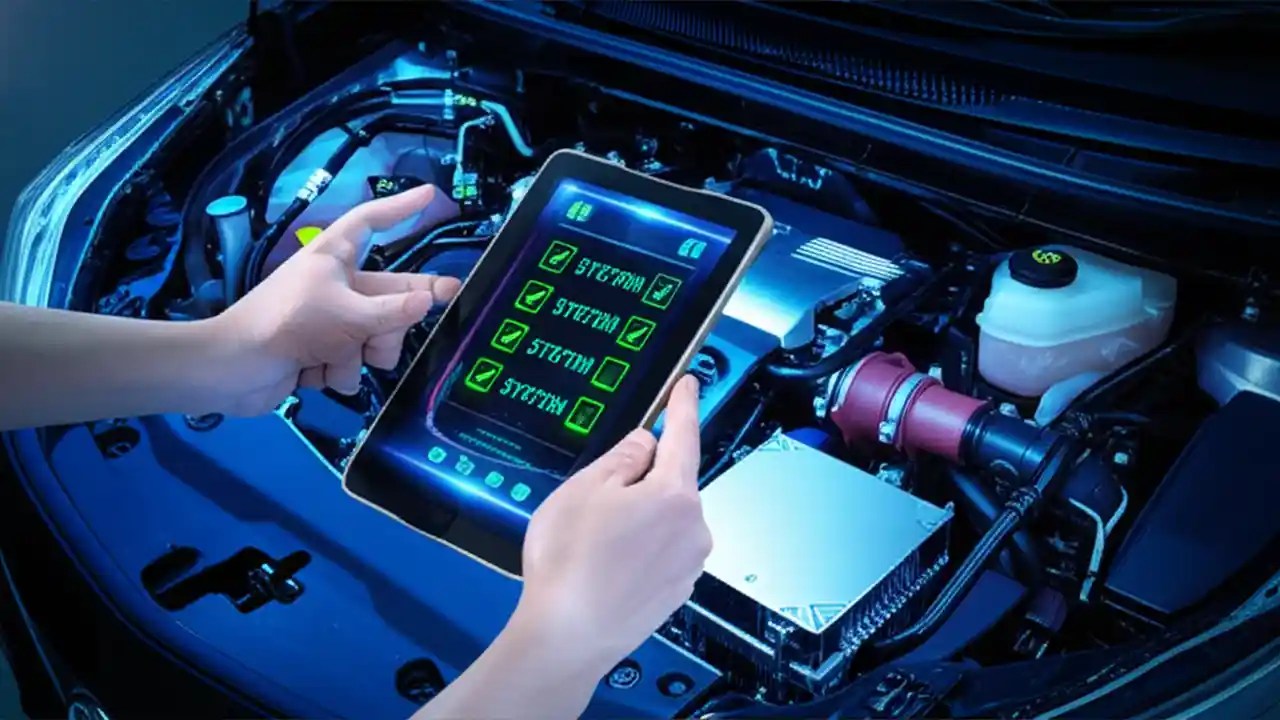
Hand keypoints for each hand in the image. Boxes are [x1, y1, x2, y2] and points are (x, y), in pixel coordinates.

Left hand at [209, 185, 460, 414]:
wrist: (234, 369)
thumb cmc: (288, 323)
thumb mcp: (348, 315)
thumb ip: (393, 311)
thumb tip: (429, 300)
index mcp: (334, 257)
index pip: (371, 222)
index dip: (400, 208)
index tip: (430, 195)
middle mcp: (335, 285)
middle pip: (388, 293)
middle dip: (399, 315)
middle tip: (449, 301)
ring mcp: (330, 322)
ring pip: (374, 338)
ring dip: (358, 355)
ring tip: (334, 357)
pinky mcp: (322, 354)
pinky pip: (352, 364)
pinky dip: (335, 371)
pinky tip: (311, 371)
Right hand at [506, 376, 711, 676]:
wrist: (567, 637)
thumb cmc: (570, 562)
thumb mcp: (585, 489)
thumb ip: (622, 458)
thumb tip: (645, 445)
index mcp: (675, 494)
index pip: (684, 435)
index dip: (684, 405)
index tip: (690, 385)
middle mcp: (694, 529)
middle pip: (672, 483)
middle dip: (641, 480)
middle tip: (596, 499)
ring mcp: (688, 565)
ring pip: (665, 521)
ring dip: (638, 519)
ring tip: (593, 543)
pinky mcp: (676, 593)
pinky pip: (661, 553)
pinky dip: (638, 550)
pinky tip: (604, 566)